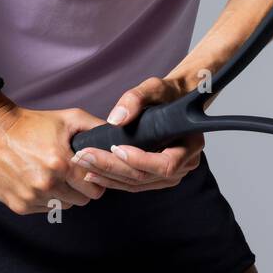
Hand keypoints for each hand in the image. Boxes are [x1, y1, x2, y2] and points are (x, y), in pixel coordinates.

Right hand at [0, 94, 107, 214]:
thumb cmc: (31, 124)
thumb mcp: (68, 118)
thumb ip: (96, 127)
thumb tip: (119, 135)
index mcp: (61, 164)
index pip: (95, 187)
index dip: (96, 179)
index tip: (90, 172)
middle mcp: (46, 184)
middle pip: (82, 200)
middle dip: (81, 188)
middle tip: (73, 173)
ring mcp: (31, 197)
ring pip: (63, 207)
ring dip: (63, 194)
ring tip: (54, 175)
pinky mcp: (18, 205)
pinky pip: (44, 209)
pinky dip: (45, 198)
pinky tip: (38, 180)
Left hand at [71, 77, 202, 192]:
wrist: (172, 101)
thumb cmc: (167, 94)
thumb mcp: (154, 88)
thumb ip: (135, 99)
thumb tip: (116, 119)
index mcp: (190, 145)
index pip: (166, 164)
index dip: (140, 160)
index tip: (115, 148)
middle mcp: (184, 165)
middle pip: (145, 176)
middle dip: (111, 167)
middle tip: (84, 156)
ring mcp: (171, 175)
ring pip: (136, 183)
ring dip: (107, 175)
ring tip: (82, 163)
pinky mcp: (156, 178)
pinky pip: (133, 184)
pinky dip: (112, 179)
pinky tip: (92, 172)